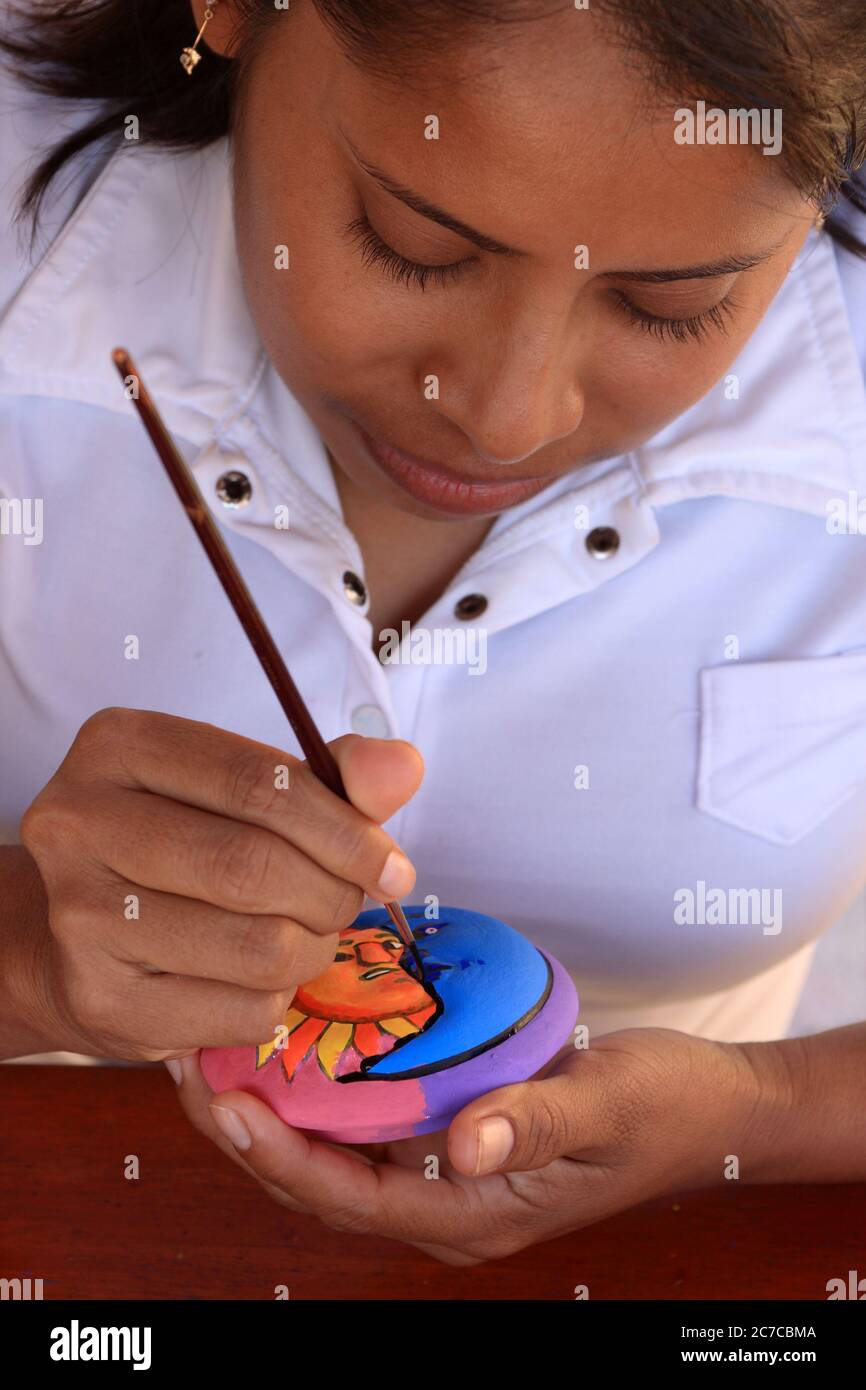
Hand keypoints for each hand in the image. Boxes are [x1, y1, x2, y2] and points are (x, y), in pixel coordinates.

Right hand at [17, 707, 422, 1059]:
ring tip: (305, 937)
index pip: (258, 783)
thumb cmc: (183, 846)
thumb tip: (401, 766)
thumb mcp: (246, 793)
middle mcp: (79, 823)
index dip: (344, 829)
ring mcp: (80, 916)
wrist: (76, 938)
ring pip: (257, 947)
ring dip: (311, 950)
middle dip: (331, 893)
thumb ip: (331, 778)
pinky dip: (277, 1001)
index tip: (391, 866)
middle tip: (349, 903)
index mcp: (119, 746)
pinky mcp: (99, 999)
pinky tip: (257, 980)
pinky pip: (241, 1012)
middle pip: (253, 866)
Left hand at [170, 1026, 759, 1263]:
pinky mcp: (456, 1138)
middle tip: (189, 1064)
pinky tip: (299, 1036)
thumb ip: (539, 1124)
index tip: (221, 1100)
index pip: (347, 1198)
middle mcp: (447, 1204)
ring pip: (335, 1153)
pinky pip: (368, 1123)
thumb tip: (465, 1145)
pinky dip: (324, 1085)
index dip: (276, 1155)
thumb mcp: (610, 1106)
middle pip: (321, 1182)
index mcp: (475, 1215)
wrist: (716, 1109)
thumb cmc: (668, 1110)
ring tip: (217, 1048)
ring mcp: (450, 1174)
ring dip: (274, 1107)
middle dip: (248, 1131)